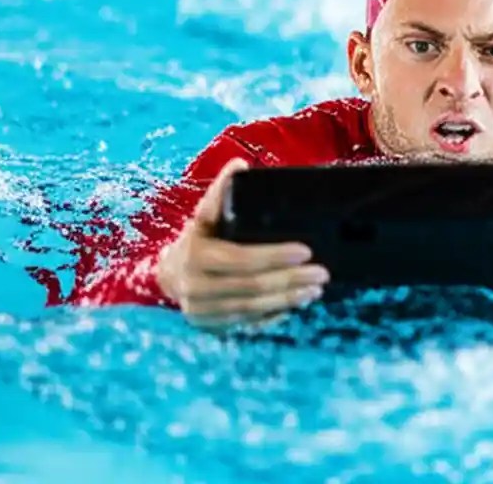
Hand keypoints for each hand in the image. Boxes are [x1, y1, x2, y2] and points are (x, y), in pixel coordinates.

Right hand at [155, 158, 328, 330]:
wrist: (171, 274)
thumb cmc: (199, 238)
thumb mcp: (205, 214)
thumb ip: (220, 191)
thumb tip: (239, 164)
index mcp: (195, 255)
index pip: (240, 259)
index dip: (274, 256)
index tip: (306, 250)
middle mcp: (195, 287)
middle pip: (250, 286)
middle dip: (290, 280)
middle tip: (321, 273)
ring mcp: (203, 312)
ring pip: (252, 308)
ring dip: (288, 299)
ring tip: (315, 289)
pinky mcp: (213, 328)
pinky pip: (249, 324)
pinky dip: (274, 315)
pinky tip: (296, 304)